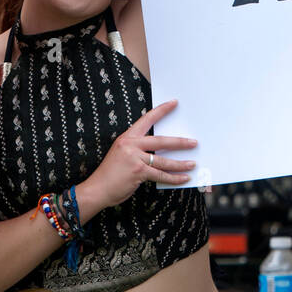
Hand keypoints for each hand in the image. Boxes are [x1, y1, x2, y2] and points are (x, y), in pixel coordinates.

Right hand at [79, 101, 195, 211]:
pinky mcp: (138, 171)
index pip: (147, 119)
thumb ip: (137, 150)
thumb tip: (160, 152)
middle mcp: (131, 145)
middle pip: (161, 140)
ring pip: (163, 160)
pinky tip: (183, 178)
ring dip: (180, 163)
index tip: (174, 103)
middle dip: (180, 142)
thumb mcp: (121, 154)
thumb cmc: (110, 174)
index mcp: (127, 137)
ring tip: (192, 164)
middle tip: (194, 143)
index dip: (161, 111)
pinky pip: (160, 174)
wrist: (97, 188)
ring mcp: (135, 158)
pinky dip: (174, 178)